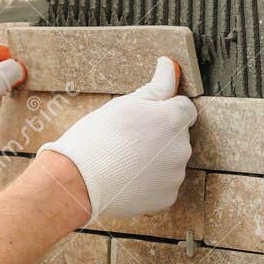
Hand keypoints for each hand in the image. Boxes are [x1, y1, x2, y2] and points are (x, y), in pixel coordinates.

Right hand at [37, 56, 195, 220]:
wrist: (79, 180)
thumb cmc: (97, 137)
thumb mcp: (125, 104)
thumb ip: (156, 87)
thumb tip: (170, 65)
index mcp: (173, 120)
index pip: (184, 108)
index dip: (163, 111)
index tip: (144, 119)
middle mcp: (181, 148)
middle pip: (177, 136)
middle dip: (159, 136)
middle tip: (128, 140)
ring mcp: (175, 175)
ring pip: (170, 161)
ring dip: (154, 159)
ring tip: (124, 160)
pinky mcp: (167, 198)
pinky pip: (163, 185)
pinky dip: (150, 182)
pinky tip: (127, 178)